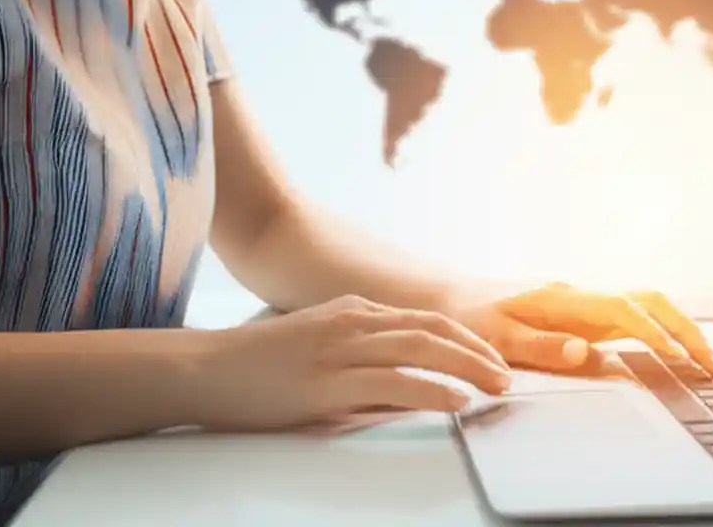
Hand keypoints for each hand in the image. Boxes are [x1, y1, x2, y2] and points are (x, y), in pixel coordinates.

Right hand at [194, 295, 510, 429]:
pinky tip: (455, 401)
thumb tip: (409, 389)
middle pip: (433, 329)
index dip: (465, 338)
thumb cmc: (258, 366)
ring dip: (467, 367)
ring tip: (496, 387)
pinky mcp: (327, 381)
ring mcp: (340, 348)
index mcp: (353, 311)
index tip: (491, 359)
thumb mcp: (320, 349)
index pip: (425, 319)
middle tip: (507, 376)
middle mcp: (352, 321)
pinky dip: (431, 390)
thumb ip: (364, 362)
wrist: (204, 370)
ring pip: (421, 349)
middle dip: (478, 351)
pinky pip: (392, 382)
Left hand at [454, 283, 712, 374]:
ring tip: (710, 362)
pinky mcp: (588, 313)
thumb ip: (539, 346)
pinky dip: (664, 331)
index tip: (677, 357)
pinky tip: (682, 353)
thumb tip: (584, 352)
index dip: (653, 332)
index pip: (622, 309)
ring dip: (681, 329)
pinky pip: (636, 317)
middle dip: (686, 329)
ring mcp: (588, 302)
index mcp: (563, 298)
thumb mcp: (494, 337)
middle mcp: (583, 294)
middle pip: (650, 300)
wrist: (454, 297)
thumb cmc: (471, 318)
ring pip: (649, 305)